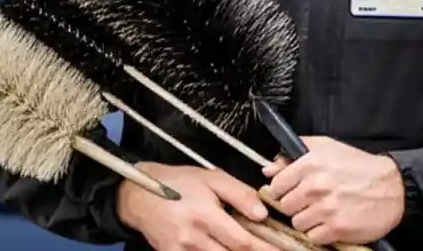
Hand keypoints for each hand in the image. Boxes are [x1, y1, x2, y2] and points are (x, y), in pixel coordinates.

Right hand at [118, 162, 278, 250]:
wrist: (139, 196)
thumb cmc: (178, 183)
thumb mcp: (211, 178)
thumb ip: (239, 194)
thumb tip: (262, 214)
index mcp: (205, 216)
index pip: (242, 242)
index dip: (266, 250)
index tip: (284, 250)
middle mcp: (193, 240)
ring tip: (253, 248)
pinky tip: (228, 248)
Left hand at [262, 136, 404, 245]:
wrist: (393, 187)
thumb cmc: (359, 167)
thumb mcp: (327, 148)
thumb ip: (293, 154)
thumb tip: (268, 167)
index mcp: (310, 164)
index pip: (276, 185)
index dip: (284, 190)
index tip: (293, 191)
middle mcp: (315, 186)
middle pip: (285, 206)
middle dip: (297, 205)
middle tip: (312, 202)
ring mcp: (325, 209)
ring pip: (297, 223)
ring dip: (308, 220)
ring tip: (324, 212)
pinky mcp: (336, 228)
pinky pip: (313, 237)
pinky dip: (320, 233)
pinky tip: (332, 223)